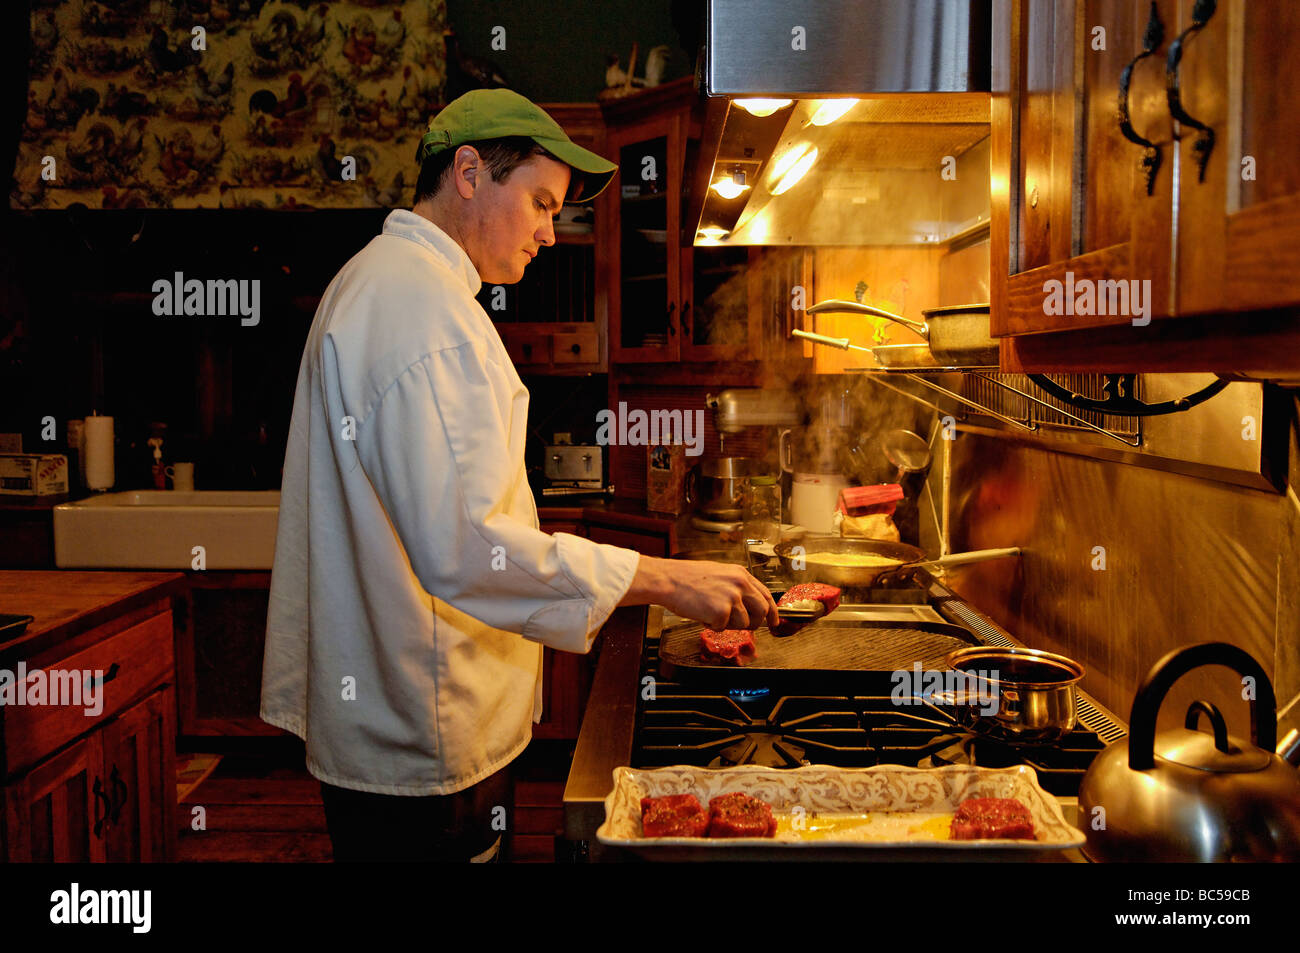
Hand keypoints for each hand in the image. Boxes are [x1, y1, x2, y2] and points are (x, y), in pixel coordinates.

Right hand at [619, 555, 779, 630]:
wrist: (668, 579)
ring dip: (729, 625)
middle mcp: (740, 584)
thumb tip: (748, 606)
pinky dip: (712, 626)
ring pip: (744, 623)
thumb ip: (736, 587)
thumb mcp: (719, 574)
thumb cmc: (687, 577)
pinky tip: (701, 614)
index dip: (773, 612)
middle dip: (756, 623)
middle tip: (746, 627)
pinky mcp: (721, 612)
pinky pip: (723, 628)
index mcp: (741, 574)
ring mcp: (732, 598)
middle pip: (762, 611)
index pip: (766, 595)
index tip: (774, 621)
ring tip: (711, 614)